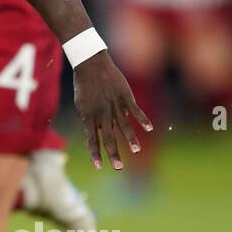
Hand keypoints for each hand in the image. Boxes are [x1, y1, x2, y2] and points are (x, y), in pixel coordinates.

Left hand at [73, 51, 152, 169]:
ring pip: (124, 126)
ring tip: (135, 151)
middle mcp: (101, 113)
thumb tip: (105, 131)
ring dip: (130, 140)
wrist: (90, 63)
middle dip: (113, 153)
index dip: (95, 153)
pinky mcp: (124, 96)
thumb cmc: (84, 85)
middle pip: (109, 137)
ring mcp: (113, 105)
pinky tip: (149, 129)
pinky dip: (142, 119)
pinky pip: (135, 110)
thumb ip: (92, 119)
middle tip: (118, 167)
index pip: (92, 139)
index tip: (99, 167)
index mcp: (89, 116)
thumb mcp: (82, 104)